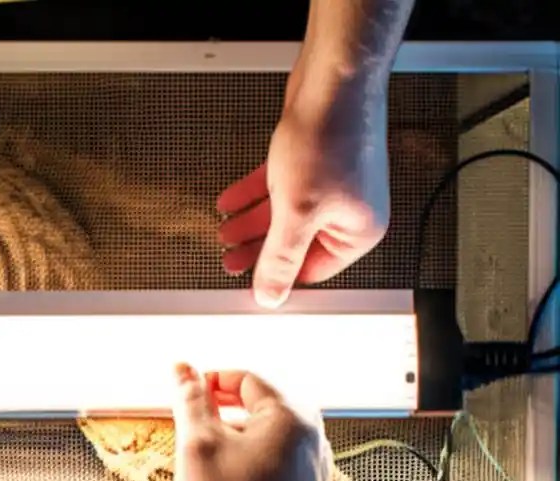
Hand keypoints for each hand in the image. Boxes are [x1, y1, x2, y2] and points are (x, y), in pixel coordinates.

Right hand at [170, 363, 330, 480]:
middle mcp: (312, 438)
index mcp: (291, 417)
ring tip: (203, 468)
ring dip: (231, 442)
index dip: (208, 383)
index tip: (181, 401)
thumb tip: (183, 368)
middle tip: (188, 437)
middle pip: (257, 406)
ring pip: (263, 437)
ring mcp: (314, 469)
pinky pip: (273, 463)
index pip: (245, 378)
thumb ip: (190, 402)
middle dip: (219, 415)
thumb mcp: (197, 449)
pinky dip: (246, 466)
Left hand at [217, 85, 389, 307]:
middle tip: (229, 261)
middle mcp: (348, 209)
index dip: (279, 279)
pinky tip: (228, 203)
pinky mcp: (311, 162)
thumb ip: (280, 258)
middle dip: (258, 251)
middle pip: (295, 243)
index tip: (252, 286)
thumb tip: (271, 295)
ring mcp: (330, 184)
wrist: (332, 81)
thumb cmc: (331, 138)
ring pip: (283, 215)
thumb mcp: (296, 214)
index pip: (313, 270)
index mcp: (358, 231)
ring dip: (250, 224)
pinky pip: (278, 189)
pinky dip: (253, 196)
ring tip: (223, 235)